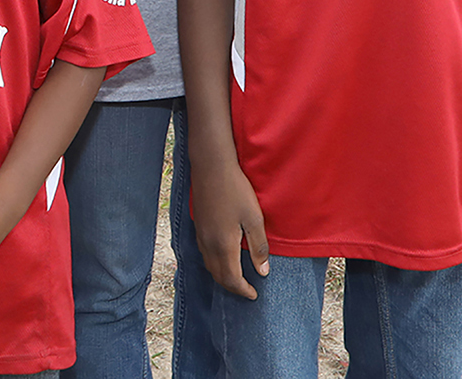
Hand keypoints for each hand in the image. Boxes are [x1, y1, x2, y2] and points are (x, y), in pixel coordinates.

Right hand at [189, 158, 268, 300]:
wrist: (211, 165)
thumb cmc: (235, 190)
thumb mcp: (253, 218)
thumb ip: (258, 247)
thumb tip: (263, 272)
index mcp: (223, 246)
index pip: (232, 279)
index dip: (243, 291)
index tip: (254, 295)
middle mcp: (208, 244)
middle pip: (218, 276)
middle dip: (232, 287)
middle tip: (246, 290)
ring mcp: (200, 234)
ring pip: (209, 265)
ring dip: (222, 276)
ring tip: (235, 277)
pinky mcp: (198, 224)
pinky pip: (204, 253)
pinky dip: (214, 263)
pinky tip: (222, 255)